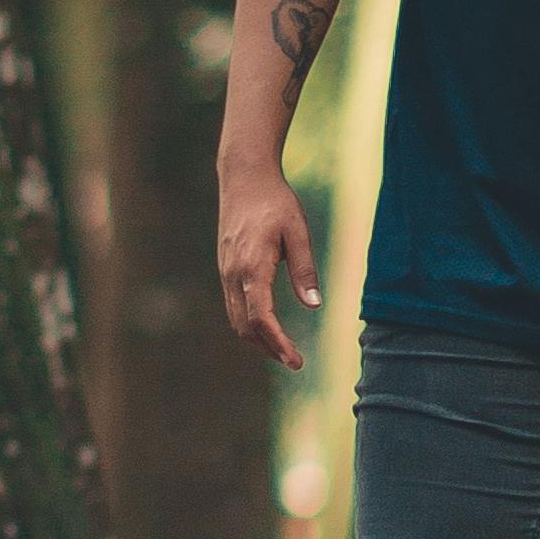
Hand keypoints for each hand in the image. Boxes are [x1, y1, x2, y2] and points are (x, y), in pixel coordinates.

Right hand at [219, 159, 317, 370]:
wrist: (243, 177)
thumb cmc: (275, 201)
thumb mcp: (297, 232)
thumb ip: (304, 270)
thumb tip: (313, 306)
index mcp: (252, 267)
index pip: (260, 318)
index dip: (277, 343)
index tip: (295, 360)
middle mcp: (233, 274)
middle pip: (245, 326)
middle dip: (268, 348)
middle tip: (294, 361)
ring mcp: (226, 271)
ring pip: (236, 319)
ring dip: (257, 339)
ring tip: (282, 350)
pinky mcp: (226, 268)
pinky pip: (233, 305)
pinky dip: (249, 323)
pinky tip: (266, 326)